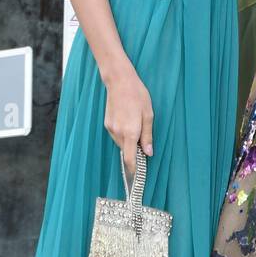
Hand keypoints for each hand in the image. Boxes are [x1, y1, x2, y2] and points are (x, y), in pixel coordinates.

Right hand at [104, 65, 154, 180]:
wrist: (119, 81)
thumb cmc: (137, 95)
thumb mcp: (149, 115)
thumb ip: (148, 136)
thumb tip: (148, 153)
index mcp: (130, 132)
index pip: (130, 158)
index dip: (133, 168)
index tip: (137, 175)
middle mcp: (118, 133)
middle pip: (126, 151)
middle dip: (134, 151)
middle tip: (144, 143)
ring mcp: (111, 128)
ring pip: (121, 143)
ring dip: (129, 142)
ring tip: (136, 126)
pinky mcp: (107, 124)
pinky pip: (116, 135)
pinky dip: (123, 134)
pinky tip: (128, 121)